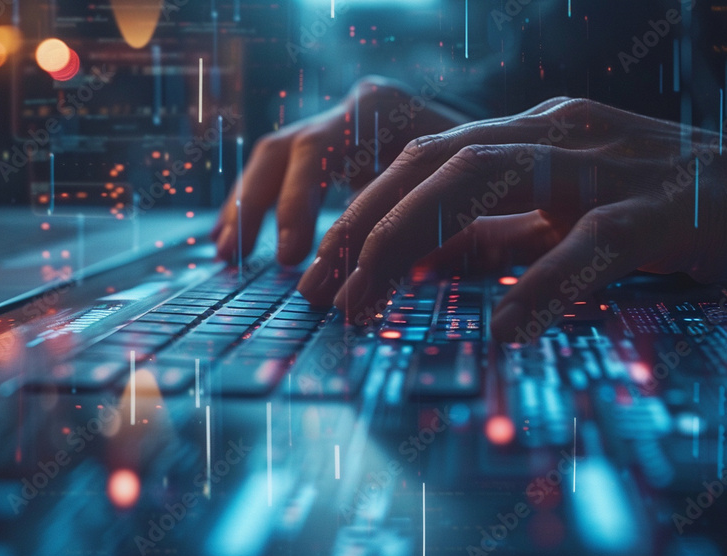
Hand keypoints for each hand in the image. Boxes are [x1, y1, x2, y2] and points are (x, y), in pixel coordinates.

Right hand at [211, 75, 466, 264]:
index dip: (299, 203)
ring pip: (274, 156)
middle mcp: (353, 108)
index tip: (293, 256)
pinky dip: (259, 204)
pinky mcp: (331, 147)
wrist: (498, 138)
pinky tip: (237, 243)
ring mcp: (338, 123)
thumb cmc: (489, 167)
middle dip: (265, 205)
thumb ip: (435, 221)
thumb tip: (399, 275)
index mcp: (383, 108)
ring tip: (228, 255)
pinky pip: (279, 170)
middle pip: (289, 148)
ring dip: (248, 206)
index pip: (321, 150)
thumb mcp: (469, 187)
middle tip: (250, 258)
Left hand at [296, 98, 726, 340]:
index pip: (427, 157)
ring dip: (413, 241)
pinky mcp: (663, 206)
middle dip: (366, 227)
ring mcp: (610, 162)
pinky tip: (503, 331)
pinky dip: (539, 286)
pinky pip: (588, 241)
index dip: (365, 210)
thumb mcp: (573, 214)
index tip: (326, 269)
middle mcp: (563, 131)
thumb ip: (506, 232)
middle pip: (437, 162)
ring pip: (485, 177)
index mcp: (540, 130)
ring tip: (372, 305)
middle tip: (327, 294)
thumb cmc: (675, 208)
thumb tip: (425, 263)